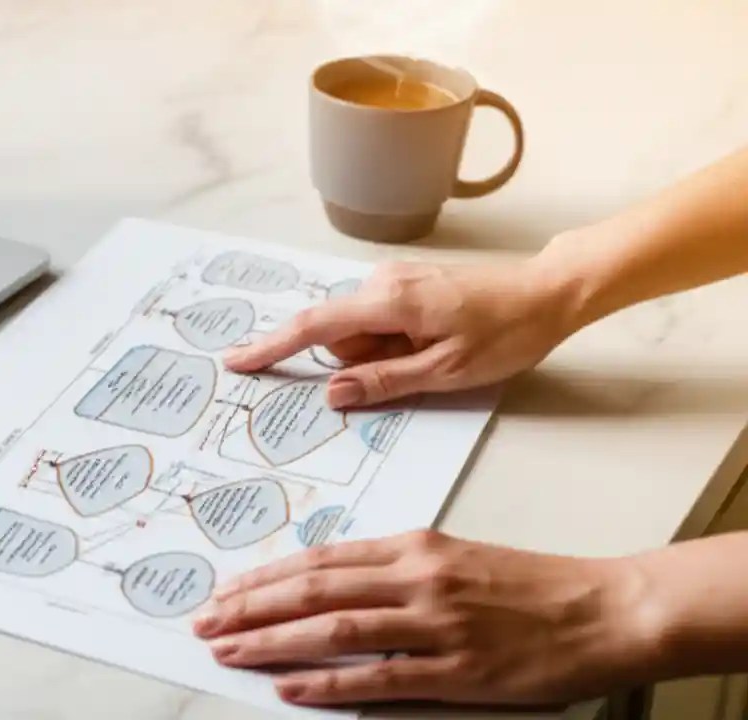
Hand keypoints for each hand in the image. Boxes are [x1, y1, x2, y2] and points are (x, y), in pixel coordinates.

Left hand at [192, 530, 658, 707]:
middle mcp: (417, 577)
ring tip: (228, 649)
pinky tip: (289, 686)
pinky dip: (327, 681)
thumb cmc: (532, 584)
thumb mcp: (455, 556)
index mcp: (414, 546)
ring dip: (272, 639)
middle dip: (250, 606)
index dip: (265, 577)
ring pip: (334, 629)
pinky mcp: (457, 670)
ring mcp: (435, 623)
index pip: (320, 560)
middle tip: (204, 621)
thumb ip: (395, 566)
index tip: (225, 591)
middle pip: (313, 590)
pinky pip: (378, 678)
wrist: (605, 608)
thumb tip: (334, 582)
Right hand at [224, 259, 578, 408]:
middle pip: (340, 336)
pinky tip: (436, 341)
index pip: (314, 328)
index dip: (272, 348)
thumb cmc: (507, 333)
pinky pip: (378, 322)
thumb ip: (383, 382)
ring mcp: (393, 279)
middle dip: (365, 362)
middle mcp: (381, 282)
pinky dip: (394, 340)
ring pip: (360, 332)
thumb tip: (332, 394)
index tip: (237, 362)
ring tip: (438, 353)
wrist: (550, 291)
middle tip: (422, 367)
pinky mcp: (405, 284)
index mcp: (388, 301)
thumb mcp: (446, 372)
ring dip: (386, 353)